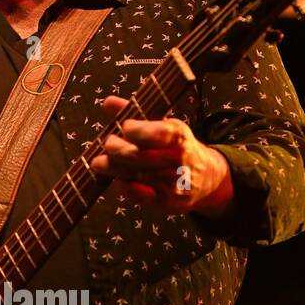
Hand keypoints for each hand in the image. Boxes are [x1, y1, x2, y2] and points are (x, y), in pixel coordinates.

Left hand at [89, 96, 234, 215]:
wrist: (206, 177)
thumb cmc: (178, 147)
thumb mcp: (166, 126)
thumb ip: (137, 114)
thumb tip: (108, 102)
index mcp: (179, 137)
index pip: (155, 133)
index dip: (135, 129)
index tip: (124, 126)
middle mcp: (178, 161)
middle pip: (137, 156)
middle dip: (116, 149)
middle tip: (107, 144)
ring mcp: (171, 183)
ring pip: (134, 175)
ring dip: (112, 168)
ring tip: (98, 163)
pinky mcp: (165, 201)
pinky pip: (138, 195)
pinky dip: (123, 187)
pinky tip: (117, 179)